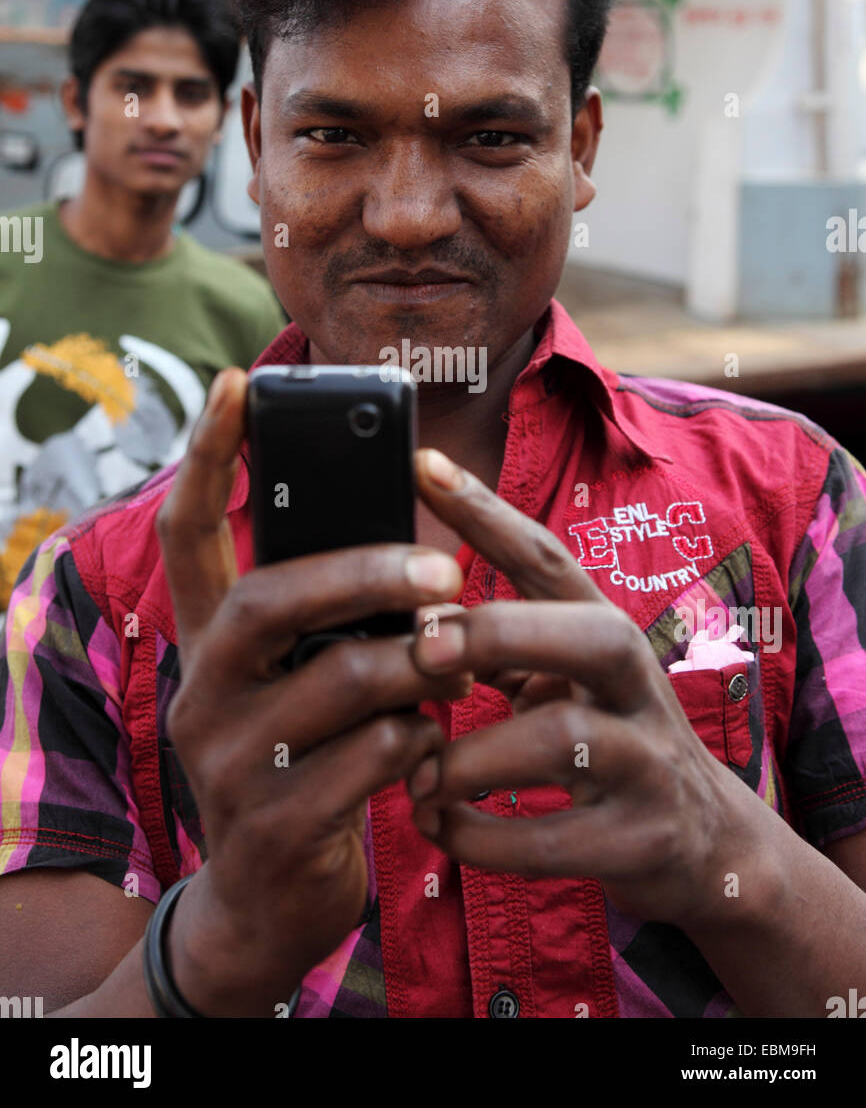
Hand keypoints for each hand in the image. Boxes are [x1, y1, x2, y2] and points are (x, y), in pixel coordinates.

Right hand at [154, 371, 471, 1014]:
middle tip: (442, 566)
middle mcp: (203, 691)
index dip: (210, 457)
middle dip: (364, 573)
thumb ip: (338, 623)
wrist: (270, 902)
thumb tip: (425, 559)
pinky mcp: (274, 826)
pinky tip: (431, 750)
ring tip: (451, 667)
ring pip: (337, 681)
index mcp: (210, 642)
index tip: (236, 384)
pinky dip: (422, 743)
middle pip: (269, 601)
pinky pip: (373, 760)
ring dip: (416, 667)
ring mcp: (229, 763)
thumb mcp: (302, 683)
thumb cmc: (307, 761)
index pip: (191, 533)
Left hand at [405, 448, 762, 930]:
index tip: (422, 464)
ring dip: (469, 759)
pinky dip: (480, 837)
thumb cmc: (613, 744)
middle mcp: (637, 685)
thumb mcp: (571, 681)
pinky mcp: (638, 840)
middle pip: (587, 633)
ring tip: (417, 776)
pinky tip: (439, 826)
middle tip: (423, 648)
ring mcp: (646, 763)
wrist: (709, 847)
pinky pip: (549, 840)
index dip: (486, 511)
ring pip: (560, 741)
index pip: (548, 558)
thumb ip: (507, 643)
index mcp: (606, 634)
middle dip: (501, 630)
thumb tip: (410, 606)